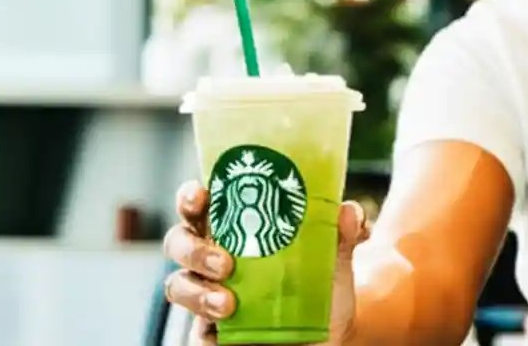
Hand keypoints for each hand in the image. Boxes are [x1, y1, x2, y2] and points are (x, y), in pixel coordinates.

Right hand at [162, 181, 371, 345]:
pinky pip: (194, 334)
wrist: (327, 338)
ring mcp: (206, 295)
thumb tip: (349, 213)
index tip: (202, 195)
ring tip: (228, 304)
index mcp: (235, 230)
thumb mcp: (334, 262)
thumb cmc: (320, 290)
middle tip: (226, 263)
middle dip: (193, 249)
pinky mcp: (209, 334)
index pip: (201, 205)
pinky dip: (205, 335)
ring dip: (198, 292)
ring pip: (178, 286)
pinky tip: (222, 338)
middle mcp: (213, 258)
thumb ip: (341, 236)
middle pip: (178, 242)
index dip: (191, 196)